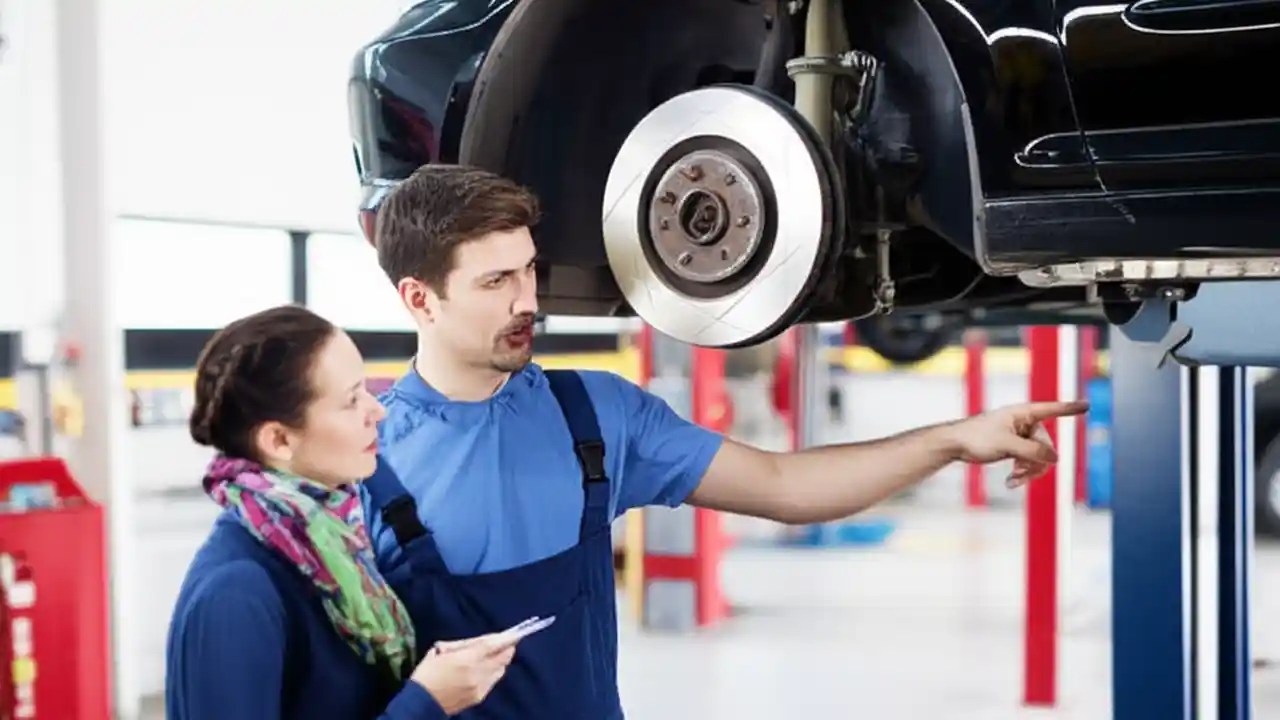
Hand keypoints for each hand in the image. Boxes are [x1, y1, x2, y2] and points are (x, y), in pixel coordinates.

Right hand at [409, 633, 517, 713]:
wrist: (421, 702)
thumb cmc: (427, 673)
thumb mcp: (440, 652)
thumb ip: (462, 645)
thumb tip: (479, 642)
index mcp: (466, 659)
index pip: (493, 645)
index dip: (505, 638)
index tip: (514, 633)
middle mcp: (477, 673)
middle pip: (503, 658)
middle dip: (507, 649)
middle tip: (507, 643)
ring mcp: (480, 687)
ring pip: (500, 670)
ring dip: (500, 661)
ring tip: (494, 656)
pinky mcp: (479, 697)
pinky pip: (493, 681)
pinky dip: (492, 673)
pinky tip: (485, 670)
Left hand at [945, 400, 1088, 486]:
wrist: (954, 445)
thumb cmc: (976, 438)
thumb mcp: (1007, 445)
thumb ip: (1032, 451)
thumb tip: (1055, 458)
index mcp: (1022, 413)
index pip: (1051, 409)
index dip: (1069, 409)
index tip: (1087, 405)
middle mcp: (1024, 422)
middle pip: (1046, 445)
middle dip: (1036, 462)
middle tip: (1019, 473)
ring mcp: (1019, 436)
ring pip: (1039, 457)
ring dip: (1029, 471)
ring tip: (1013, 480)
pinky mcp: (1014, 447)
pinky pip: (1029, 462)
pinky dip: (1023, 472)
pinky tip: (1011, 482)